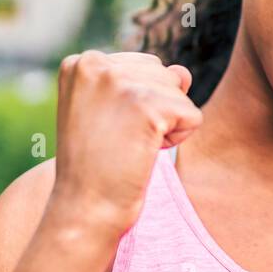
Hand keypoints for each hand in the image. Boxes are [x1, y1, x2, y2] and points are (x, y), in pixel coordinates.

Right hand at [49, 50, 201, 236]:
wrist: (84, 209)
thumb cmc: (98, 166)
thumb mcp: (114, 112)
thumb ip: (146, 82)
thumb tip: (183, 72)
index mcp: (80, 63)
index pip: (142, 67)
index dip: (137, 105)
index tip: (109, 129)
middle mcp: (94, 62)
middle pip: (162, 75)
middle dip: (155, 111)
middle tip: (119, 141)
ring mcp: (119, 81)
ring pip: (179, 92)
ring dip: (166, 126)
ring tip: (130, 146)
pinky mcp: (146, 104)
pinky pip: (192, 116)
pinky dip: (178, 140)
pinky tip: (145, 153)